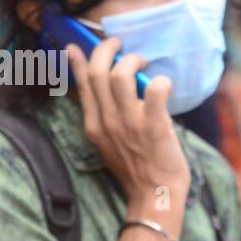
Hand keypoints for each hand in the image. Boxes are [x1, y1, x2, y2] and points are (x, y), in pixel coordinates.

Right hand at [66, 38, 190, 211]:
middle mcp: (108, 121)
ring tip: (143, 62)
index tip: (76, 46)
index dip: (79, 62)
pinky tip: (164, 83)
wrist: (154, 195)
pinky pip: (155, 92)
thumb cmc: (136, 168)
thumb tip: (104, 92)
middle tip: (120, 45)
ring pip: (120, 76)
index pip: (83, 85)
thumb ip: (103, 118)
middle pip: (98, 72)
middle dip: (107, 49)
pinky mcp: (154, 127)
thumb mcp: (108, 143)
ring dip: (132, 60)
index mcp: (94, 125)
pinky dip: (161, 82)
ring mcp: (130, 123)